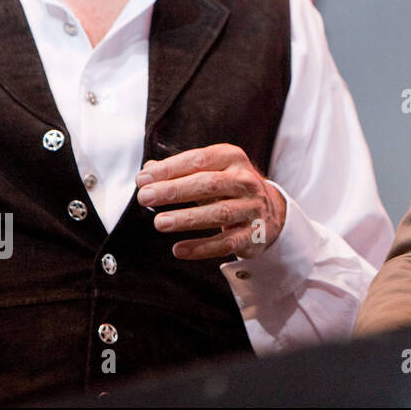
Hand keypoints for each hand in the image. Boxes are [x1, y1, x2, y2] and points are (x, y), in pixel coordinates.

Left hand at [135, 143, 286, 259]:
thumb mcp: (209, 171)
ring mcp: (252, 208)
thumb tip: (145, 175)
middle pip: (209, 184)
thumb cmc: (227, 187)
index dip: (170, 169)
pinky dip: (202, 248)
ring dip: (187, 218)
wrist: (268, 210)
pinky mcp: (254, 235)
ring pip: (220, 213)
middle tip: (145, 197)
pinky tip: (179, 250)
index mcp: (232, 159)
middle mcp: (246, 181)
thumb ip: (177, 171)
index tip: (142, 179)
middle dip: (175, 191)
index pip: (199, 160)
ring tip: (159, 223)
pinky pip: (227, 243)